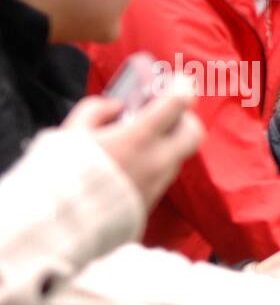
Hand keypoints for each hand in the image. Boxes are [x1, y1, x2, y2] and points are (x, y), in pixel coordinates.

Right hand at [62, 88, 203, 210]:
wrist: (60, 223)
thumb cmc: (61, 172)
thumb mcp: (71, 131)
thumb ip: (96, 110)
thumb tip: (117, 106)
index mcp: (138, 138)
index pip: (176, 105)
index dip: (182, 88)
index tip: (182, 81)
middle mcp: (157, 161)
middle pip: (194, 132)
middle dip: (185, 118)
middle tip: (167, 113)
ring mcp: (158, 184)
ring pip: (178, 155)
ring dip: (167, 143)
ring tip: (140, 138)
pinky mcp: (152, 201)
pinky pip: (163, 175)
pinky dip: (155, 163)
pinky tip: (133, 161)